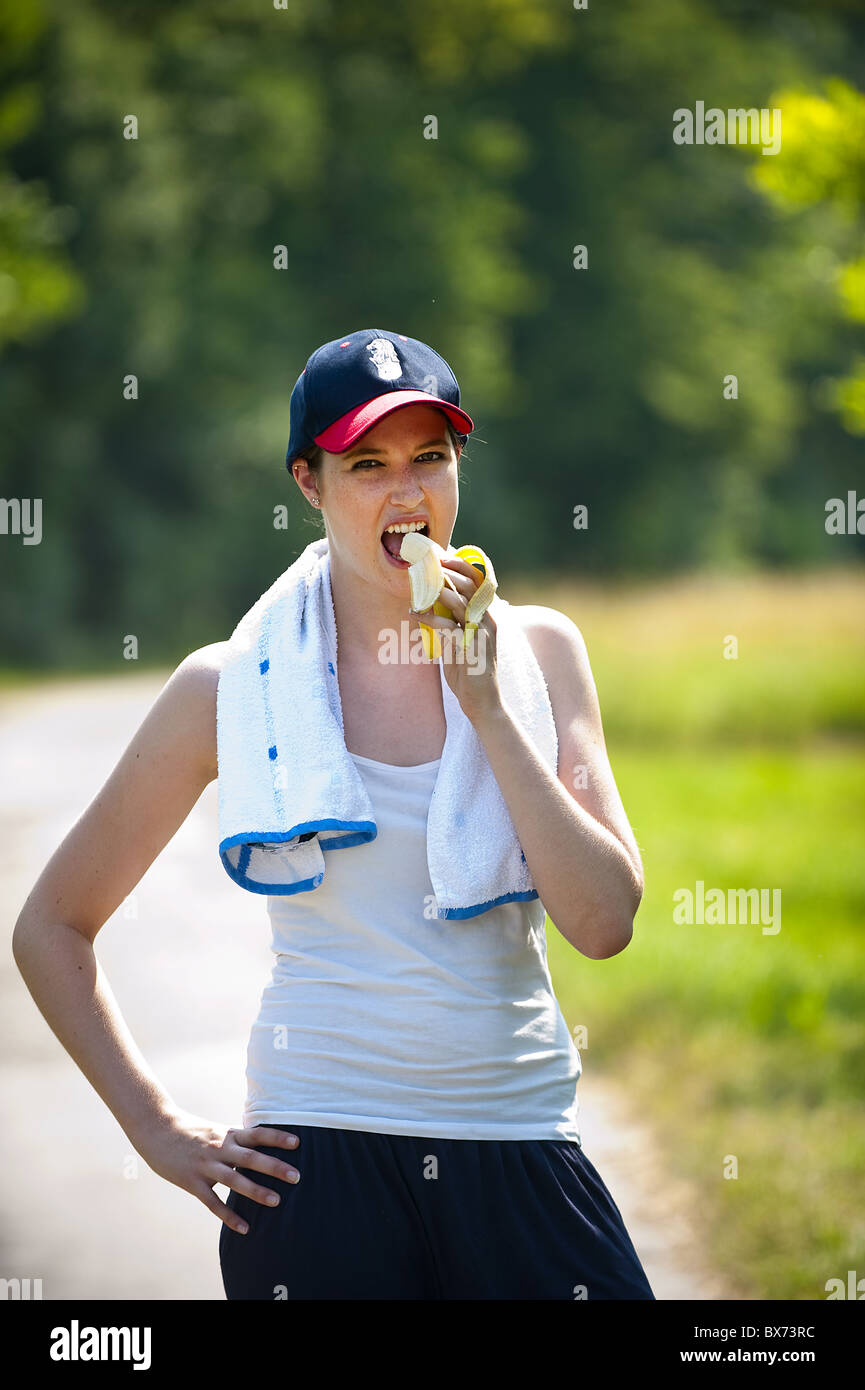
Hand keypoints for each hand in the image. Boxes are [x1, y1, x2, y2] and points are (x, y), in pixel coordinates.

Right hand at [133, 1108, 300, 1234]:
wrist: (156, 1128)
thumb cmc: (189, 1130)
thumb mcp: (215, 1130)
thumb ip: (235, 1140)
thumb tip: (259, 1147)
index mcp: (227, 1134)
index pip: (256, 1134)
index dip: (276, 1138)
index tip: (297, 1142)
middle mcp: (219, 1148)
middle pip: (250, 1157)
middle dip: (274, 1167)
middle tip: (297, 1176)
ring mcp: (205, 1165)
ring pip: (234, 1180)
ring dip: (256, 1191)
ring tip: (276, 1202)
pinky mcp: (191, 1182)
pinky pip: (212, 1202)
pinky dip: (228, 1215)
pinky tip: (244, 1228)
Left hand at [418, 556, 503, 724]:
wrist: (483, 703)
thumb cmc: (469, 672)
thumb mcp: (461, 640)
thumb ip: (452, 620)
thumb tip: (431, 602)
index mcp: (488, 615)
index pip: (479, 581)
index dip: (462, 564)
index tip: (442, 552)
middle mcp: (488, 620)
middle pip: (470, 584)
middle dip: (447, 569)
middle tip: (427, 561)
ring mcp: (481, 633)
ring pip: (460, 601)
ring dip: (437, 589)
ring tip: (419, 584)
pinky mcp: (470, 648)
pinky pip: (448, 627)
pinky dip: (429, 618)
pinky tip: (415, 614)